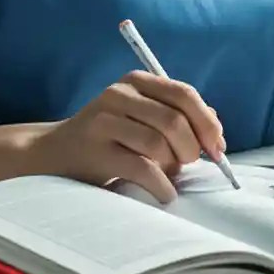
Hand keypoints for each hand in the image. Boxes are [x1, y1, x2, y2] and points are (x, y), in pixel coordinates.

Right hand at [27, 70, 224, 203]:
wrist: (55, 153)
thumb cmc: (110, 137)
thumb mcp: (141, 116)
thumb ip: (176, 114)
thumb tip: (215, 129)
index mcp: (137, 80)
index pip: (184, 94)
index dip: (207, 121)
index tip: (218, 147)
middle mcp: (119, 94)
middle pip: (174, 119)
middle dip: (192, 147)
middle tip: (191, 163)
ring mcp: (104, 120)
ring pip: (159, 143)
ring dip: (174, 165)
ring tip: (170, 174)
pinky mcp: (95, 150)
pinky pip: (142, 168)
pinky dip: (161, 184)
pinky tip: (165, 192)